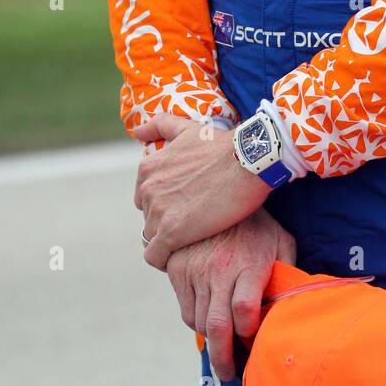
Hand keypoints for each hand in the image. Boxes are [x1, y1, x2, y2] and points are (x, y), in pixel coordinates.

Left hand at [134, 113, 268, 269]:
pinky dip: (166, 260)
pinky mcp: (171, 232)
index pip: (146, 198)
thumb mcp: (189, 128)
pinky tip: (185, 255)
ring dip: (171, 240)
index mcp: (149, 168)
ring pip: (153, 238)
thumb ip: (160, 126)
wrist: (249, 160)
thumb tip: (137, 132)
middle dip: (168, 221)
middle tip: (195, 221)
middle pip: (150, 218)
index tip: (187, 206)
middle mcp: (148, 189)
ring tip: (196, 238)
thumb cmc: (224, 145)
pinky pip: (156, 256)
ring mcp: (158, 211)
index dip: (167, 204)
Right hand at [167, 209, 296, 381]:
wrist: (223, 187)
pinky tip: (209, 318)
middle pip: (218, 326)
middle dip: (223, 357)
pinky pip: (185, 309)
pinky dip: (196, 321)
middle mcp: (220, 267)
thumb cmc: (257, 221)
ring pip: (199, 322)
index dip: (248, 333)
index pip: (244, 311)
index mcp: (249, 262)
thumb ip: (286, 270)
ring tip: (223, 344)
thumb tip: (289, 302)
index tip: (252, 339)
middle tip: (230, 372)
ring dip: (211, 338)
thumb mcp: (281, 240)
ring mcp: (196, 268)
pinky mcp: (178, 267)